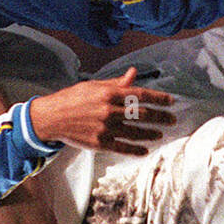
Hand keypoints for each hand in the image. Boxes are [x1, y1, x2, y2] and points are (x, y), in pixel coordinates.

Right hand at [28, 70, 174, 155]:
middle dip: (160, 117)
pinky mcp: (99, 143)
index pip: (140, 95)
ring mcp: (105, 128)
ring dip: (151, 134)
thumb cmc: (73, 98)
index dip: (158, 98)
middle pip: (142, 115)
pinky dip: (136, 150)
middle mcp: (109, 111)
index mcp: (108, 94)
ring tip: (161, 134)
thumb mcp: (94, 86)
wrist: (51, 117)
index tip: (171, 101)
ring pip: (135, 132)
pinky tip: (145, 150)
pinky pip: (123, 148)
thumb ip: (116, 83)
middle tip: (172, 119)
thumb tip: (134, 73)